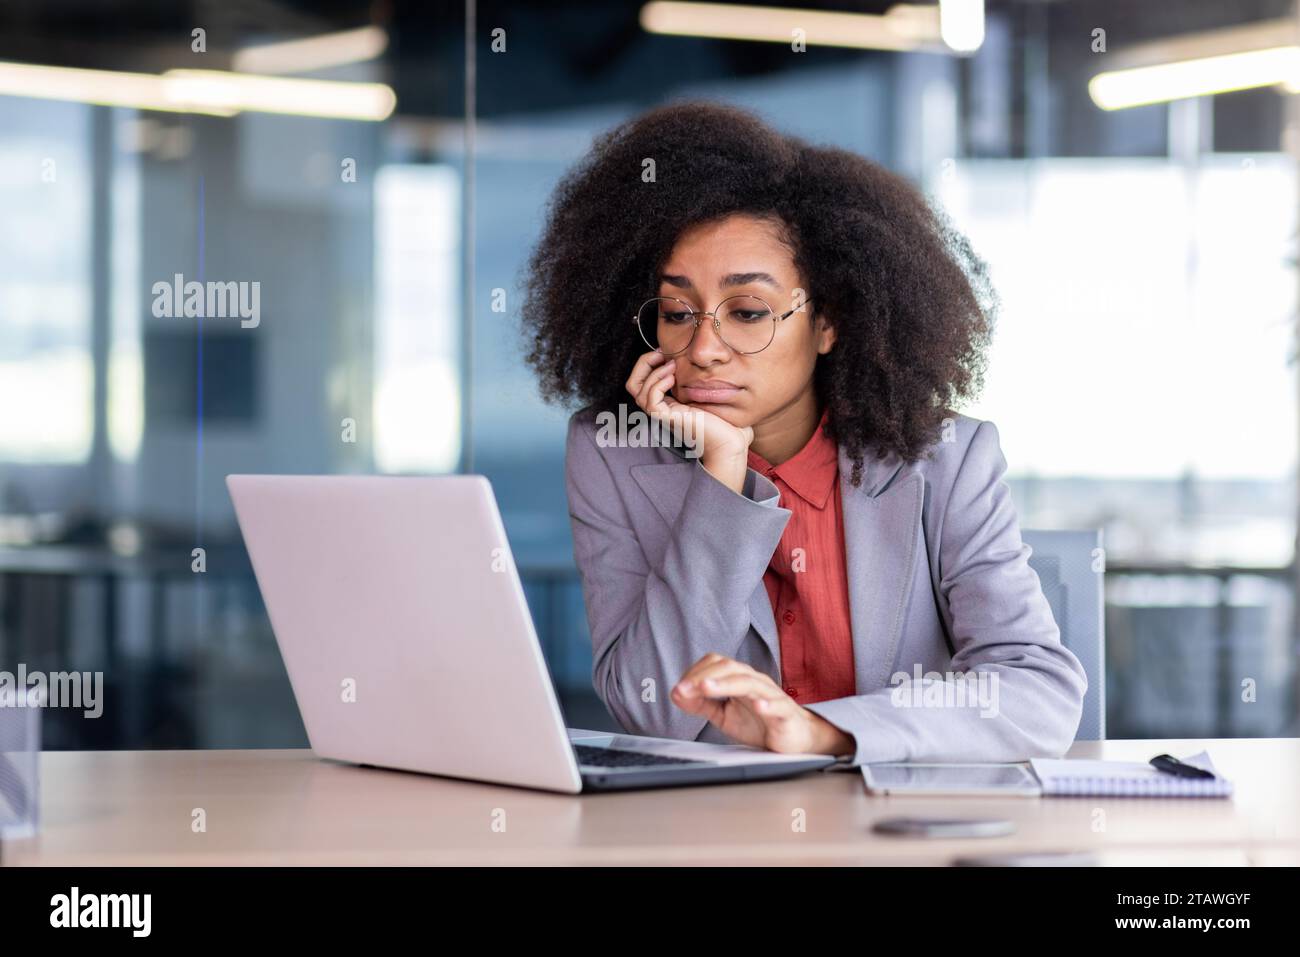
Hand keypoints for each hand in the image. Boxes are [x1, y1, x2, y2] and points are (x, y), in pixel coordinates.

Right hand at [625, 351, 752, 491]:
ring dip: (653, 372)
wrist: (730, 442)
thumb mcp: (712, 394)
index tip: (665, 352)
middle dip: (643, 364)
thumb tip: (705, 360)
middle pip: (633, 384)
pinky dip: (657, 384)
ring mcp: (663, 415)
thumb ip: (703, 379)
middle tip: (661, 354)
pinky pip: (650, 400)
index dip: (649, 363)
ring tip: (672, 366)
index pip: (642, 381)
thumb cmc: (726, 422)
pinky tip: (673, 377)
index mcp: (669, 403)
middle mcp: (662, 409)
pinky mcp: (668, 419)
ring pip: (638, 390)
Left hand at [671, 653, 856, 756]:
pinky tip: (757, 705)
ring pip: (750, 683)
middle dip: (704, 677)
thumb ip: (701, 704)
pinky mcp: (785, 714)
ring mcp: (771, 696)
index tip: (678, 690)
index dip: (695, 673)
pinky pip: (778, 706)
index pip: (716, 663)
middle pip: (731, 668)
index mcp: (739, 679)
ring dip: (726, 685)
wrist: (794, 739)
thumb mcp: (723, 715)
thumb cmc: (759, 723)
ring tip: (707, 688)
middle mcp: (755, 682)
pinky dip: (767, 704)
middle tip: (684, 690)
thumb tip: (676, 693)